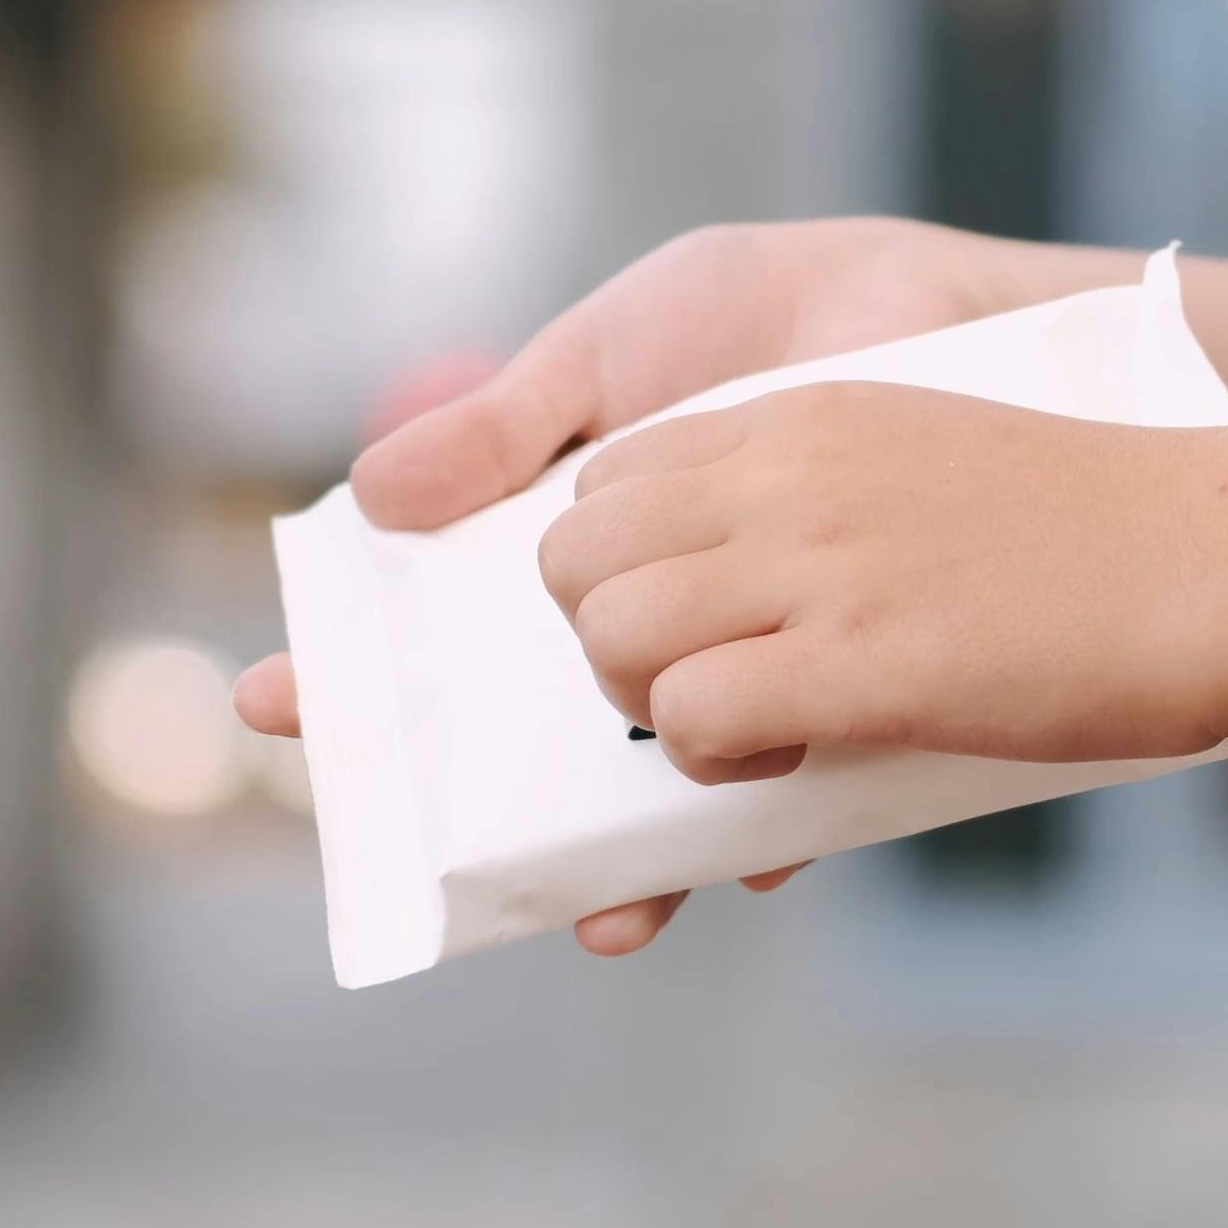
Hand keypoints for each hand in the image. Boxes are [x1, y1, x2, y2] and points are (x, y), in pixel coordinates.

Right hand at [240, 218, 1053, 953]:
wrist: (952, 321)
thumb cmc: (767, 314)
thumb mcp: (618, 351)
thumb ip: (508, 427)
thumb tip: (372, 496)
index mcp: (562, 549)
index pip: (429, 626)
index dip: (352, 673)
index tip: (275, 699)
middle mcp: (633, 628)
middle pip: (520, 745)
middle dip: (459, 810)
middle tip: (406, 838)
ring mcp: (729, 671)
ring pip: (646, 794)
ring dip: (616, 866)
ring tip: (605, 913)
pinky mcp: (833, 695)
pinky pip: (788, 792)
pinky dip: (763, 833)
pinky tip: (750, 855)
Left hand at [537, 382, 1227, 784]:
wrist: (1224, 554)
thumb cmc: (1102, 531)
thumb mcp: (932, 456)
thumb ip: (834, 497)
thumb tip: (773, 582)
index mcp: (802, 417)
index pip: (609, 479)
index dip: (621, 570)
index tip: (691, 619)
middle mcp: (787, 477)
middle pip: (573, 559)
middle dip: (605, 644)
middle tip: (696, 688)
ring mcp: (820, 564)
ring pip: (611, 635)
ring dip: (650, 708)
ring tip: (744, 730)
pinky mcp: (863, 660)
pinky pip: (692, 714)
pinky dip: (712, 761)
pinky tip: (790, 757)